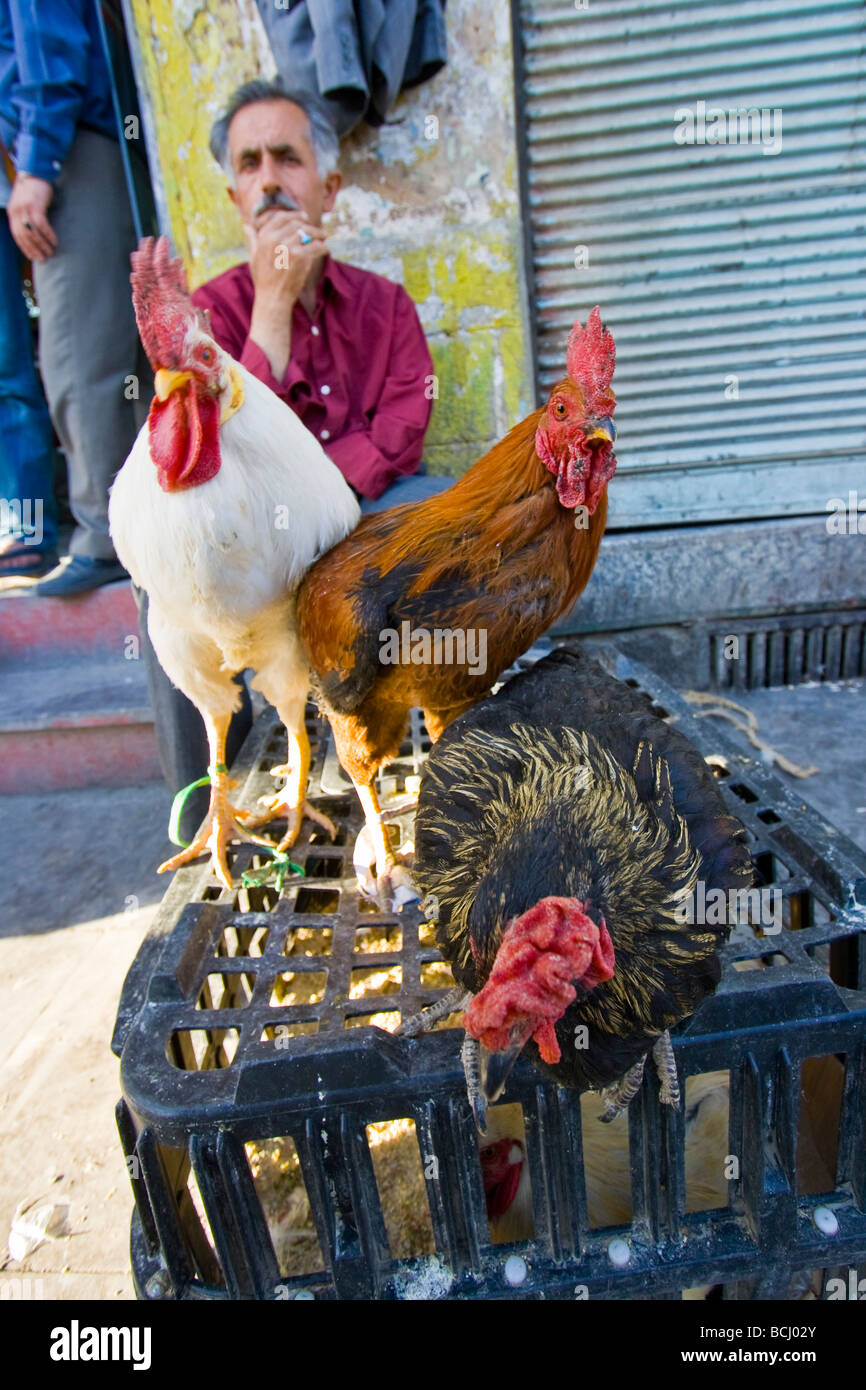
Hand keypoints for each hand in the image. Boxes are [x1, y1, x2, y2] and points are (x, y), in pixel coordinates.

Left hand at [8, 176, 56, 261]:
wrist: (34, 172)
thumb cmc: (31, 189)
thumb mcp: (23, 203)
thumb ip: (24, 216)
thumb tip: (31, 232)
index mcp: (12, 212)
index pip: (17, 235)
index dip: (25, 248)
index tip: (33, 257)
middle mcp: (16, 212)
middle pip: (24, 236)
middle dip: (34, 250)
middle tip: (44, 259)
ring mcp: (25, 209)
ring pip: (33, 233)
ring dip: (42, 245)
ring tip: (51, 252)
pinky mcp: (35, 206)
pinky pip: (42, 225)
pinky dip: (48, 235)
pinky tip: (54, 241)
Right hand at [246, 211, 326, 379]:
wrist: (273, 298)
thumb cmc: (263, 280)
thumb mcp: (254, 256)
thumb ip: (253, 239)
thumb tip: (246, 226)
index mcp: (264, 237)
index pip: (281, 217)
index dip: (294, 215)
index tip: (303, 217)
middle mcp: (275, 239)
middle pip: (296, 224)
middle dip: (309, 225)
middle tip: (317, 230)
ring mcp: (289, 247)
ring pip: (308, 233)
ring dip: (319, 234)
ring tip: (324, 237)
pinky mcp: (301, 257)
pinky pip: (316, 246)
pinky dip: (322, 247)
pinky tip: (324, 250)